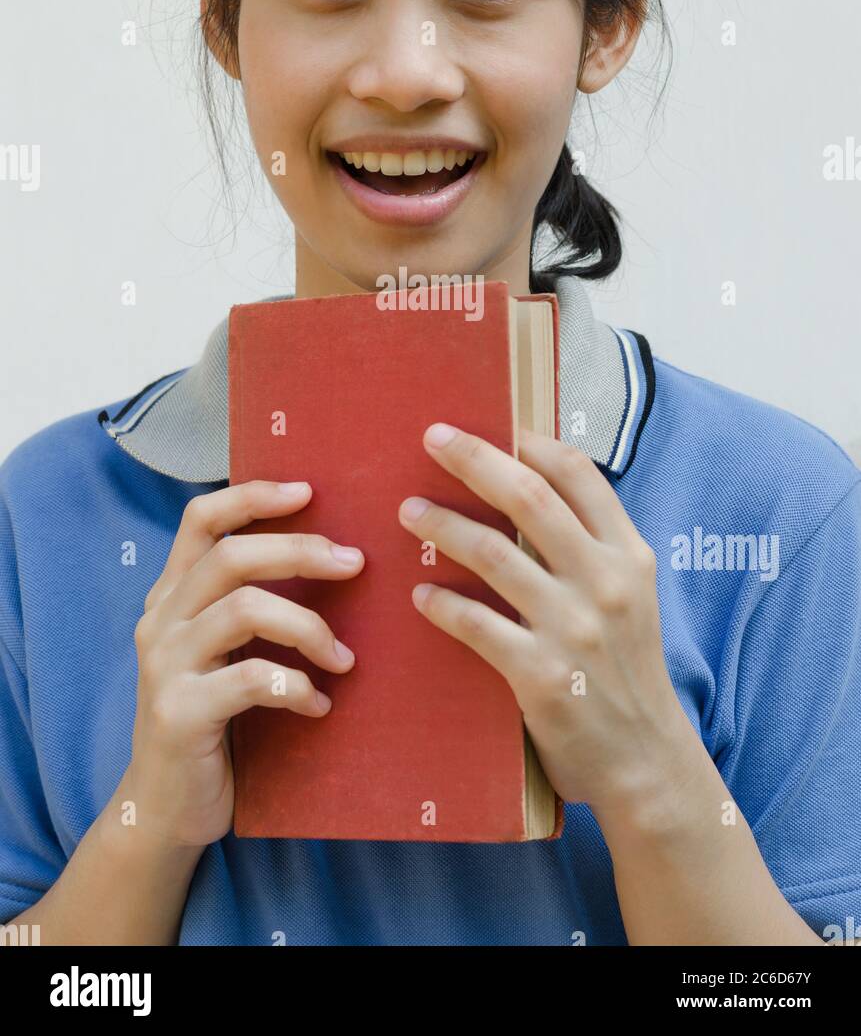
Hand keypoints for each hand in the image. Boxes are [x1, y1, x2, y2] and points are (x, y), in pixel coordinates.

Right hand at [126, 480, 361, 848]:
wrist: (166, 808)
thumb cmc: (214, 720)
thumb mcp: (224, 652)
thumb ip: (250, 605)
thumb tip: (334, 555)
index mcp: (172, 596)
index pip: (201, 519)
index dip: (253, 495)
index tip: (309, 490)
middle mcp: (160, 622)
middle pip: (232, 556)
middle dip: (301, 551)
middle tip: (355, 563)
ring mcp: (164, 666)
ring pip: (244, 609)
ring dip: (309, 627)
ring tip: (344, 657)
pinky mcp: (180, 713)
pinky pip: (251, 680)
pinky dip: (297, 686)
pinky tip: (319, 705)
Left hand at [397, 423, 689, 816]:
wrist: (647, 759)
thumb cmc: (627, 670)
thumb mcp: (630, 596)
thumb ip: (591, 547)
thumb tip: (529, 489)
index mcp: (628, 554)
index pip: (578, 474)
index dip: (531, 440)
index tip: (493, 422)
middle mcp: (604, 581)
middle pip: (528, 497)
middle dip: (475, 458)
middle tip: (433, 437)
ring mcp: (572, 628)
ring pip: (492, 553)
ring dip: (441, 524)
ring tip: (407, 510)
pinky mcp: (540, 675)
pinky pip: (476, 624)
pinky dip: (442, 604)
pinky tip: (420, 594)